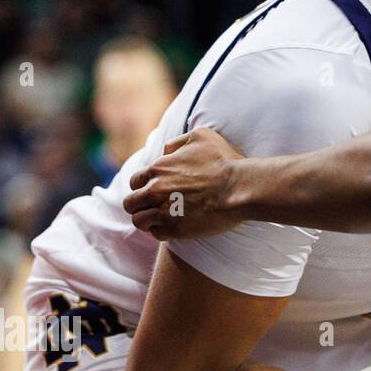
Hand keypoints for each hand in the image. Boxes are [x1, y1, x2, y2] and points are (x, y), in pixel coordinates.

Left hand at [123, 128, 245, 239]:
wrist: (240, 188)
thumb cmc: (224, 161)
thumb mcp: (201, 136)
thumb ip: (177, 142)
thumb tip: (165, 152)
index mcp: (158, 169)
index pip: (135, 181)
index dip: (143, 185)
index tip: (155, 189)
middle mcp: (155, 191)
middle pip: (130, 203)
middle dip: (139, 204)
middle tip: (154, 206)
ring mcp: (164, 212)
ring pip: (139, 221)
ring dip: (148, 220)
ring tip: (162, 219)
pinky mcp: (175, 230)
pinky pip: (156, 234)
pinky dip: (162, 231)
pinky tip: (175, 225)